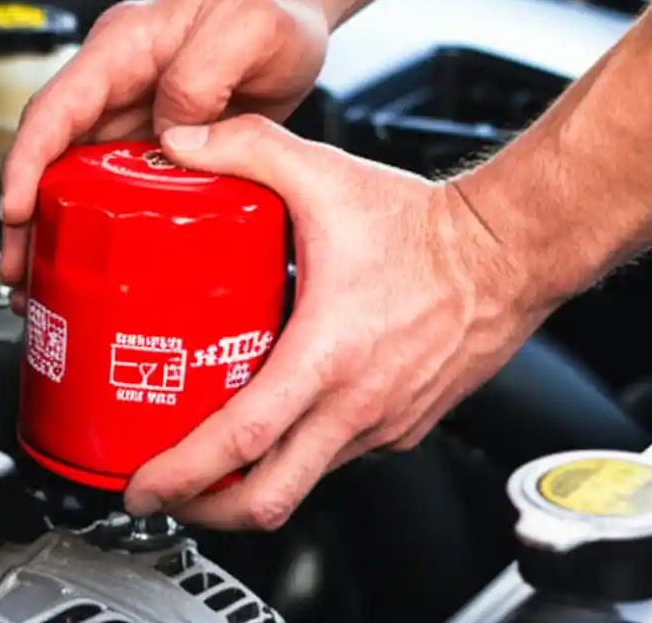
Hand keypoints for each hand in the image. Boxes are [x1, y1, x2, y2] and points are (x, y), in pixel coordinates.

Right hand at [0, 0, 329, 294]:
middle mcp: (119, 83)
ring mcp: (137, 115)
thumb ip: (202, 76)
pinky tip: (104, 266)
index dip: (28, 161)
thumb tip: (170, 136)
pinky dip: (106, 229)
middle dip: (26, 215)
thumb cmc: (271, 7)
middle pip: (52, 153)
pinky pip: (122, 189)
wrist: (296, 14)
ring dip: (57, 230)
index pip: (56, 107)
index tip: (16, 209)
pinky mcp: (162, 144)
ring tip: (45, 284)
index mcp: (124, 46)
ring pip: (78, 179)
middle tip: (20, 271)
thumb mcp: (246, 29)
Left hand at [122, 116, 553, 529]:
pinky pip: (338, 459)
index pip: (242, 442)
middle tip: (163, 494)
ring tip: (208, 463)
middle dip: (205, 509)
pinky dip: (297, 456)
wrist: (508, 252)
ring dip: (250, 486)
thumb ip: (245, 148)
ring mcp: (382, 424)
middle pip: (268, 499)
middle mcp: (356, 405)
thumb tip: (180, 142)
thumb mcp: (324, 174)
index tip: (142, 484)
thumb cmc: (428, 229)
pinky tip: (277, 420)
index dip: (182, 474)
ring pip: (303, 483)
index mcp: (327, 356)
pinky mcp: (403, 426)